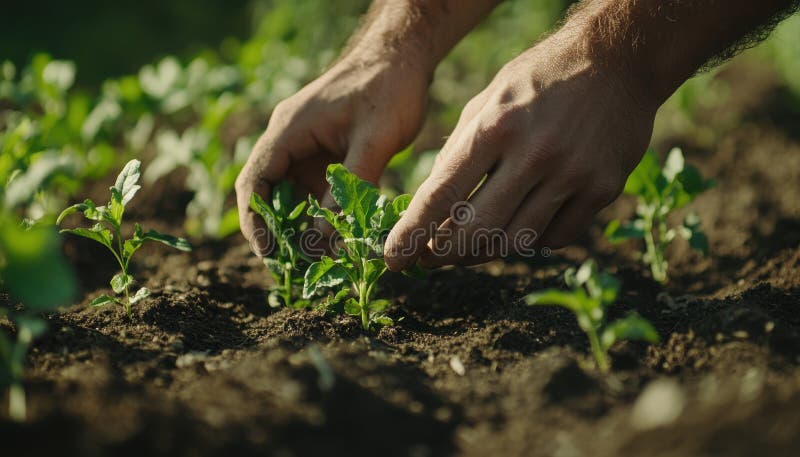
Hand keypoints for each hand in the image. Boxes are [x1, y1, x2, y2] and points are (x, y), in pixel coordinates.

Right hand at [236, 52, 429, 253]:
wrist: (402, 58)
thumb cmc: (388, 88)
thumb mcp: (374, 139)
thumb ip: (350, 187)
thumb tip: (325, 238)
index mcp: (288, 129)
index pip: (255, 181)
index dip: (256, 221)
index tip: (270, 254)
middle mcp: (289, 139)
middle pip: (267, 193)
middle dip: (277, 232)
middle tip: (293, 269)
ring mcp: (306, 148)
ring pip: (291, 196)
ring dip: (300, 228)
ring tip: (316, 263)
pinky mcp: (324, 156)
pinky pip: (314, 191)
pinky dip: (320, 216)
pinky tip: (336, 241)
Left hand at [384, 33, 657, 269]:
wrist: (619, 60)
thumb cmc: (540, 79)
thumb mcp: (488, 100)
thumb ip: (459, 151)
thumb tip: (429, 207)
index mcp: (496, 126)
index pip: (442, 195)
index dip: (412, 233)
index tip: (394, 258)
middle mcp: (535, 154)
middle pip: (477, 231)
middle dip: (444, 254)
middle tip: (430, 259)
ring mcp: (573, 174)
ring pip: (516, 241)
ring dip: (485, 252)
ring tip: (468, 246)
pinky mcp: (603, 189)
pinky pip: (556, 237)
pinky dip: (531, 240)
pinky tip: (519, 225)